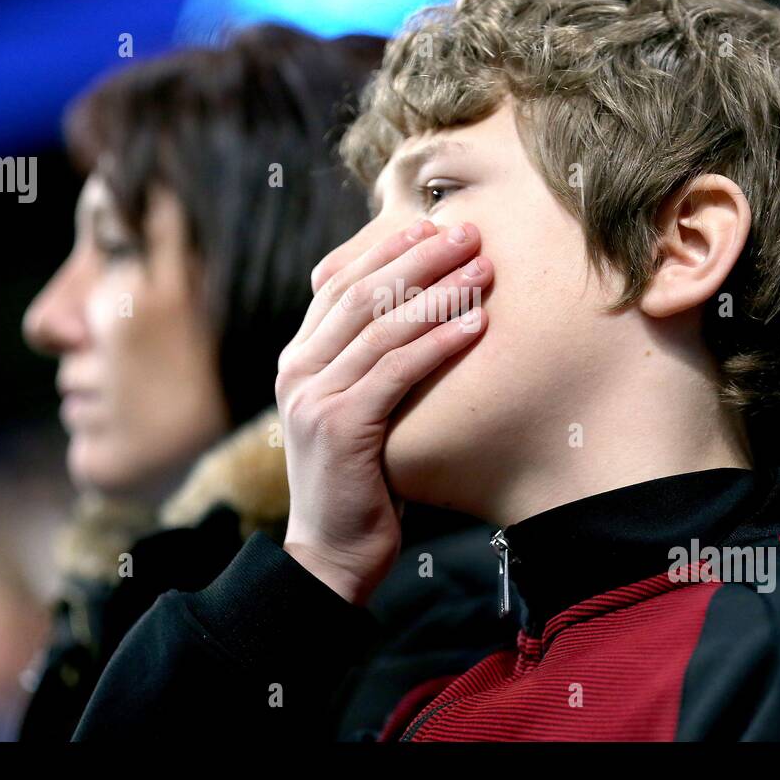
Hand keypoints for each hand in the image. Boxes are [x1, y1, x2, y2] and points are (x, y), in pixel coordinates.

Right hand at [275, 219, 491, 604]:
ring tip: (482, 269)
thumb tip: (414, 315)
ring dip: (437, 292)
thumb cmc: (357, 482)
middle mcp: (297, 372)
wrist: (330, 554)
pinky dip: (438, 343)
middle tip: (466, 231)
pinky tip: (474, 324)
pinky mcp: (341, 428)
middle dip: (418, 258)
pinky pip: (397, 372)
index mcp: (297, 361)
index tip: (429, 225)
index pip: (339, 286)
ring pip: (381, 328)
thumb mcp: (354, 412)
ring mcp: (314, 399)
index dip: (385, 250)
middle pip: (362, 295)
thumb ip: (366, 367)